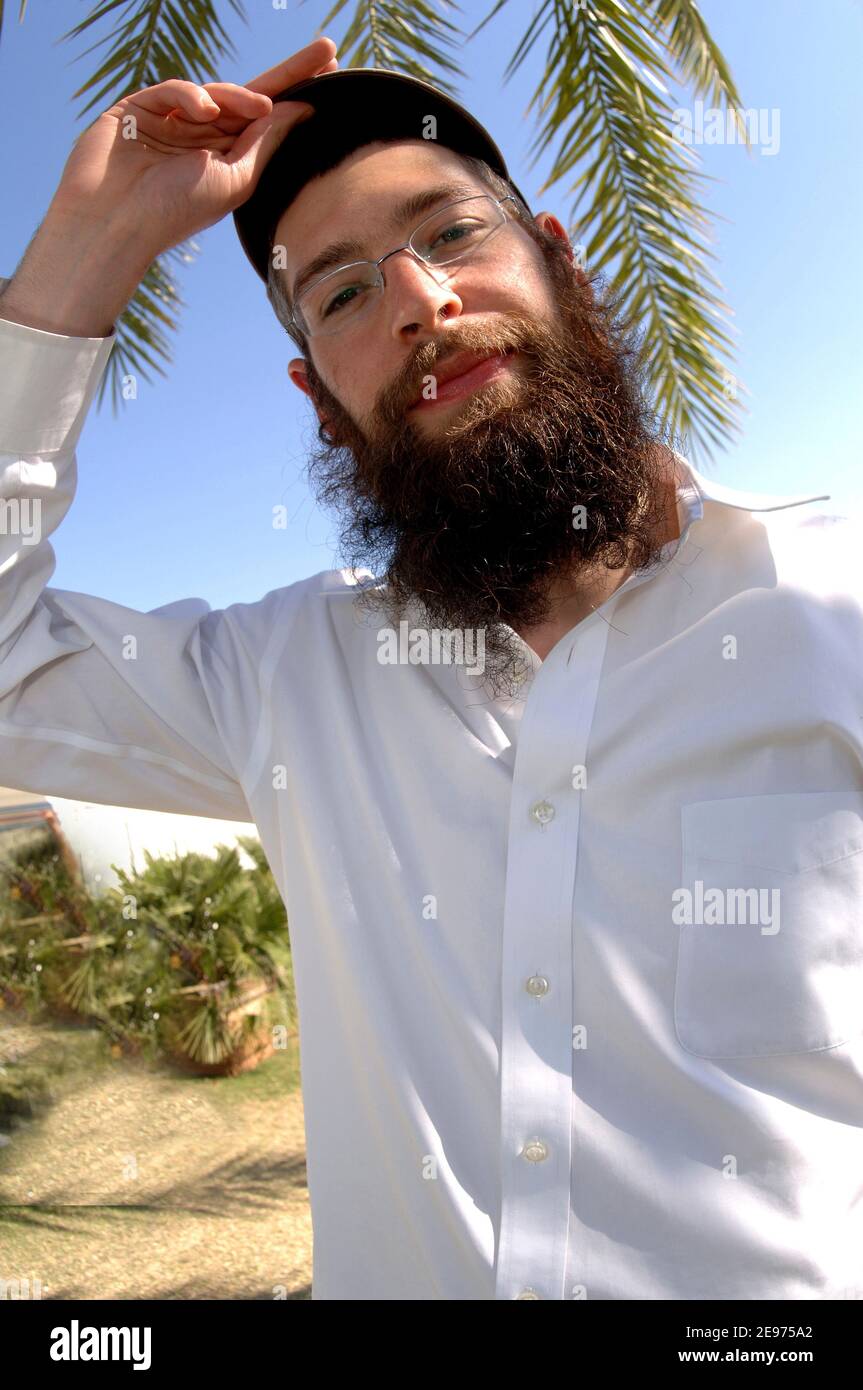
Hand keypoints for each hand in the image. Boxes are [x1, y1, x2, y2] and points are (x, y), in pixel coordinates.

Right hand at [52, 36, 337, 260]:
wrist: (115, 223)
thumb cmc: (174, 213)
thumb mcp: (233, 181)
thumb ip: (264, 145)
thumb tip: (301, 111)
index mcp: (224, 158)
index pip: (266, 120)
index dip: (297, 96)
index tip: (332, 75)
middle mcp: (200, 137)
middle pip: (250, 96)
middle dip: (289, 73)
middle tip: (327, 49)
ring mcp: (170, 120)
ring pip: (215, 92)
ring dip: (239, 96)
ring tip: (260, 108)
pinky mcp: (139, 108)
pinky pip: (175, 89)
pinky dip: (192, 94)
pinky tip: (205, 110)